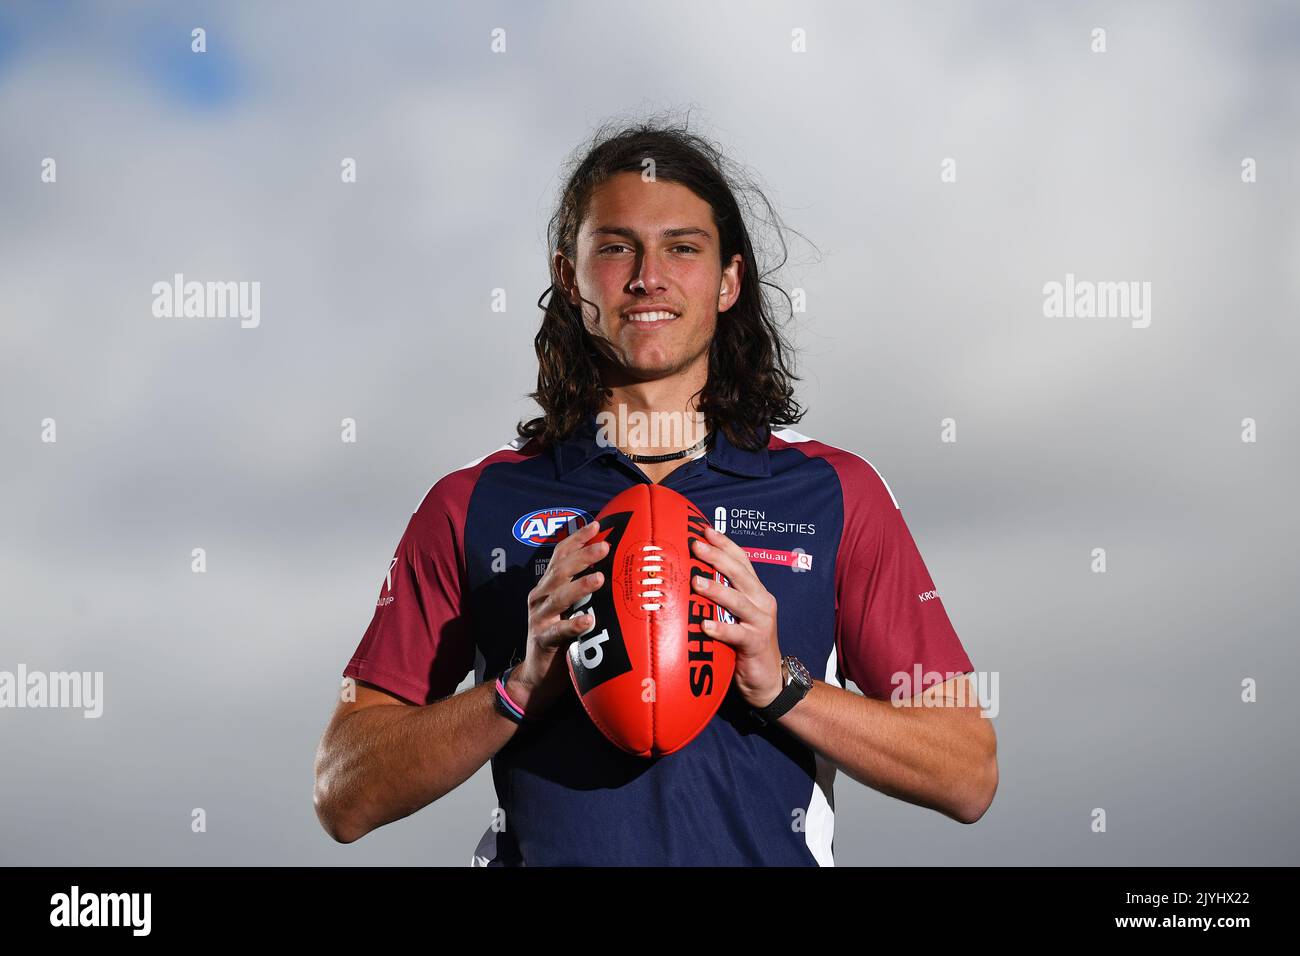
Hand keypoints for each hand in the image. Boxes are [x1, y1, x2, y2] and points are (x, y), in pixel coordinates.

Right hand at [512, 518, 609, 715]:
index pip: (561, 555)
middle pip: (560, 571)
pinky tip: (588, 620)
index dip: (577, 538)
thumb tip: (615, 568)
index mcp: (548, 586)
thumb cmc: (561, 637)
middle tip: (605, 546)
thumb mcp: (571, 608)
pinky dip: (573, 625)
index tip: (597, 524)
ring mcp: (539, 619)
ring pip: (558, 597)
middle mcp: (541, 597)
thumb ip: (583, 590)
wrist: (537, 675)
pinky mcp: (542, 641)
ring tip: (600, 578)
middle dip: (582, 556)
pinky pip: (558, 632)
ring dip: (579, 586)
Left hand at [689, 525, 785, 709]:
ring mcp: (761, 622)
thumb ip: (721, 597)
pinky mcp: (756, 644)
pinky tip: (705, 625)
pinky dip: (721, 629)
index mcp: (756, 591)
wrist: (768, 679)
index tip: (705, 529)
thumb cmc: (744, 644)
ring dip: (717, 590)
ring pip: (738, 601)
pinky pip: (737, 634)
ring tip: (696, 581)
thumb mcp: (734, 615)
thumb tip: (690, 577)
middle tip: (696, 546)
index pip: (741, 560)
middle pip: (740, 574)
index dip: (725, 543)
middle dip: (717, 557)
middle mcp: (761, 602)